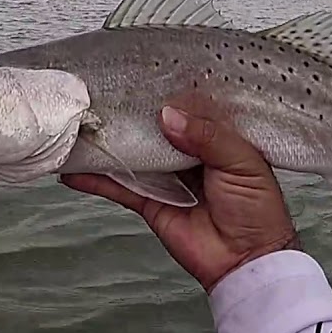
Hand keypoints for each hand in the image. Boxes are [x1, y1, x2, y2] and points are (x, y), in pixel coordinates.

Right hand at [61, 104, 297, 291]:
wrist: (247, 260)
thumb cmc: (258, 209)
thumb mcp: (242, 162)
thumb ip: (207, 136)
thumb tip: (167, 115)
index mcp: (217, 136)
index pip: (188, 107)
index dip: (167, 92)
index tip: (140, 72)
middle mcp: (188, 152)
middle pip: (154, 128)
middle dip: (131, 113)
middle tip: (100, 91)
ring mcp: (167, 177)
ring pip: (132, 153)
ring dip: (108, 143)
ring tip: (77, 125)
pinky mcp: (150, 202)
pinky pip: (120, 187)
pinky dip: (96, 179)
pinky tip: (73, 170)